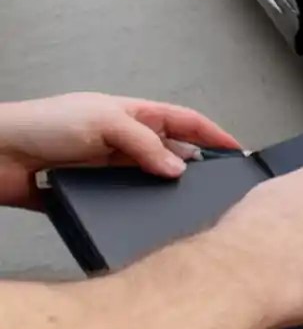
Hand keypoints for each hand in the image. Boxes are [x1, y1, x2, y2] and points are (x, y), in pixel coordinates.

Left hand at [0, 92, 239, 208]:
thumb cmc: (42, 123)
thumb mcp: (104, 121)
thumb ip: (144, 144)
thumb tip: (178, 166)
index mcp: (131, 113)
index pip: (183, 120)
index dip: (211, 132)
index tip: (235, 149)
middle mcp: (121, 139)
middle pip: (170, 151)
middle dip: (194, 164)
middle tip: (216, 181)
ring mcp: (105, 167)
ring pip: (147, 180)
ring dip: (161, 188)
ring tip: (181, 201)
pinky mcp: (88, 192)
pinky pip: (120, 203)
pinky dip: (133, 209)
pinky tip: (142, 216)